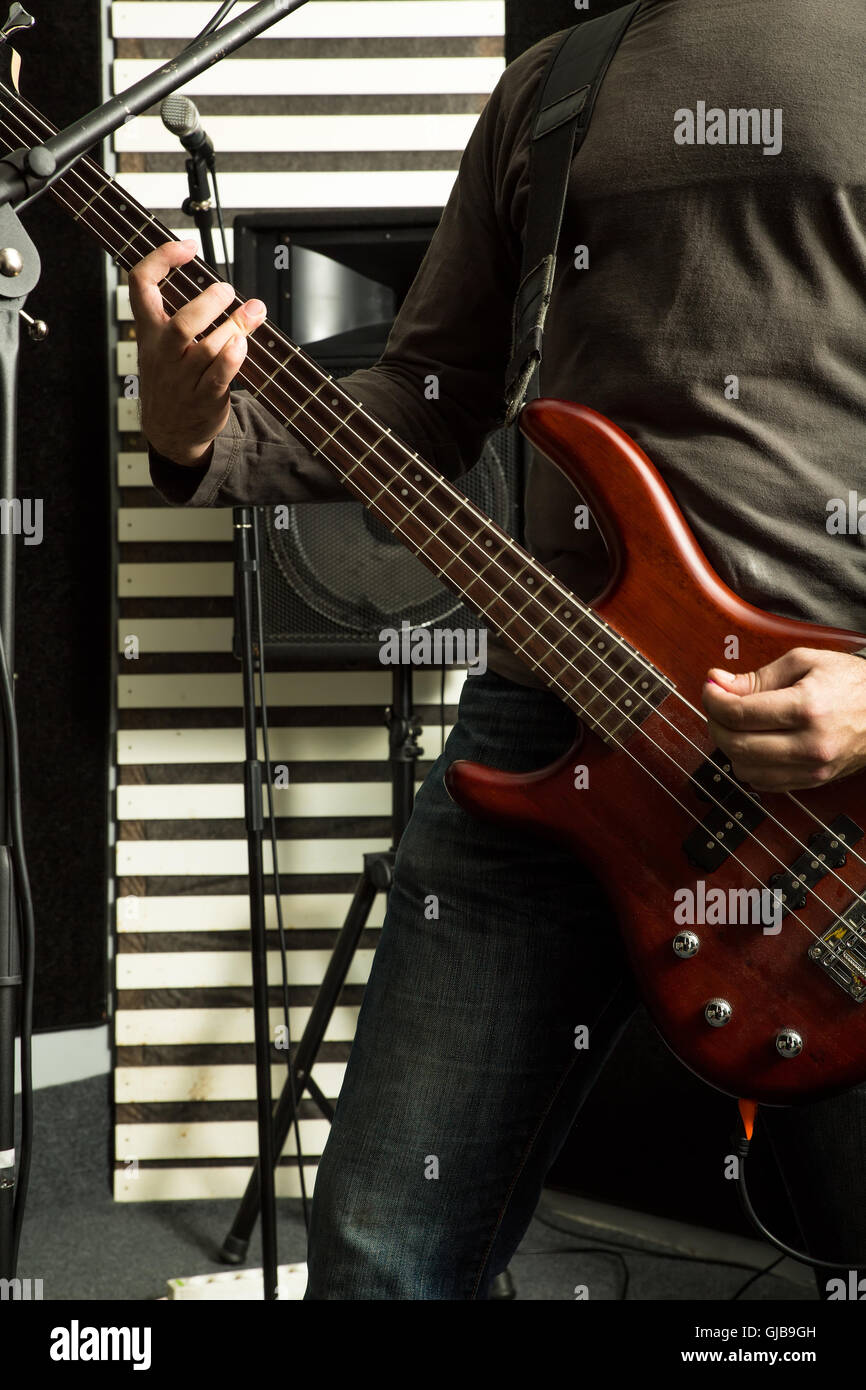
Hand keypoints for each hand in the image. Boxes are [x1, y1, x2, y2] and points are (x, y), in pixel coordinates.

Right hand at [128, 238, 266, 467]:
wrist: (170, 432)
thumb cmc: (172, 379)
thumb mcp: (162, 344)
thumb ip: (183, 312)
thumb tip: (219, 284)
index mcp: (149, 331)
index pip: (141, 284)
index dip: (161, 258)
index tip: (188, 246)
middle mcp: (163, 353)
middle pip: (181, 322)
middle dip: (208, 302)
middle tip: (228, 290)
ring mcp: (182, 379)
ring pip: (205, 348)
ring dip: (233, 327)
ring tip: (253, 312)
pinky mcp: (204, 398)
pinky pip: (219, 375)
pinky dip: (233, 357)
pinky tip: (243, 343)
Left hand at [701, 647, 865, 792]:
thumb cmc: (851, 683)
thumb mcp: (805, 662)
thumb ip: (758, 677)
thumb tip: (719, 684)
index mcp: (807, 708)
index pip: (739, 713)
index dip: (714, 700)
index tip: (711, 689)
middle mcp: (809, 744)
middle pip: (736, 745)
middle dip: (716, 723)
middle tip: (718, 705)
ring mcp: (812, 767)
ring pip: (744, 769)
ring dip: (730, 747)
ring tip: (738, 725)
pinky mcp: (813, 780)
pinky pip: (763, 783)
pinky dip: (750, 764)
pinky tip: (756, 743)